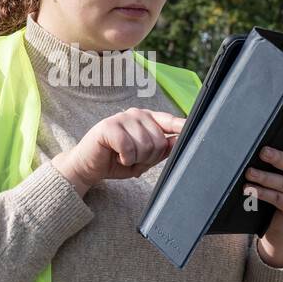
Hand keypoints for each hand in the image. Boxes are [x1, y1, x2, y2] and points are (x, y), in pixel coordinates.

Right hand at [53, 108, 185, 195]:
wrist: (89, 167)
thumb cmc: (117, 161)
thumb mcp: (144, 158)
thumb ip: (162, 149)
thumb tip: (179, 141)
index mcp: (147, 119)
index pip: (169, 121)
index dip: (181, 126)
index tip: (193, 126)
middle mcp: (136, 114)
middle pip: (159, 141)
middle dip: (149, 158)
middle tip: (134, 159)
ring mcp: (121, 118)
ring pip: (145, 146)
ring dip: (135, 160)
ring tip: (124, 158)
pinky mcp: (108, 126)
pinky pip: (128, 148)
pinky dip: (125, 159)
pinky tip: (116, 157)